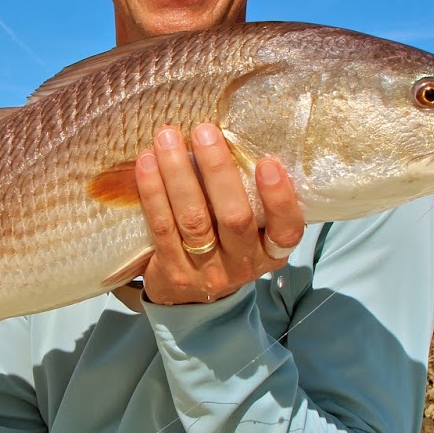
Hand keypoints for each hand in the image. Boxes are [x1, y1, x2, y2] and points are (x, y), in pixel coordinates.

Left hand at [135, 123, 304, 305]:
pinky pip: (162, 227)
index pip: (287, 230)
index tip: (268, 162)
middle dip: (218, 171)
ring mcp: (206, 271)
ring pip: (194, 219)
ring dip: (179, 174)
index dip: (280, 198)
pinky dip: (153, 191)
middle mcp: (242, 264)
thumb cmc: (225, 247)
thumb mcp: (251, 234)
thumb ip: (253, 200)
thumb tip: (238, 137)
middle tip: (205, 131)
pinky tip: (146, 163)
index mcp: (270, 252)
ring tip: (168, 138)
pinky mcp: (172, 271)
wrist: (190, 301)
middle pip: (235, 218)